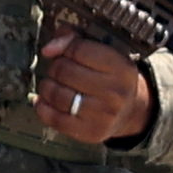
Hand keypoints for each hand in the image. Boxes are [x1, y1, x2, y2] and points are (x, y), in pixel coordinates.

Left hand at [35, 31, 155, 144]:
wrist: (130, 109)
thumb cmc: (110, 75)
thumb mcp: (104, 52)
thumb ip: (76, 40)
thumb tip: (49, 48)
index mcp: (122, 67)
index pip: (80, 50)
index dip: (64, 47)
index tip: (59, 51)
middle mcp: (115, 92)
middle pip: (65, 71)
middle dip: (54, 67)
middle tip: (57, 69)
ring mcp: (103, 114)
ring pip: (56, 95)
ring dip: (46, 86)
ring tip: (51, 84)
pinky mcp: (90, 132)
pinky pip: (54, 119)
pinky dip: (42, 107)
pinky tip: (43, 100)